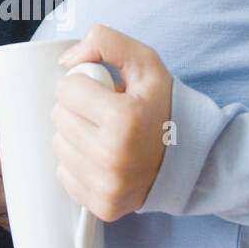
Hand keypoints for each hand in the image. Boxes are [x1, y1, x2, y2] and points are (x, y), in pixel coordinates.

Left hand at [55, 25, 173, 219]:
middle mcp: (112, 156)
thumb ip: (105, 41)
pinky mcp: (102, 205)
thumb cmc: (163, 107)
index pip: (66, 89)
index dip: (84, 84)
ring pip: (58, 144)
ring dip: (76, 135)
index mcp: (123, 118)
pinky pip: (64, 174)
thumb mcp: (145, 61)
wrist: (190, 157)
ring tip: (106, 134)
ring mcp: (106, 185)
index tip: (105, 92)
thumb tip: (65, 61)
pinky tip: (104, 158)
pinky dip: (79, 163)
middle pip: (59, 116)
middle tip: (106, 113)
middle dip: (79, 109)